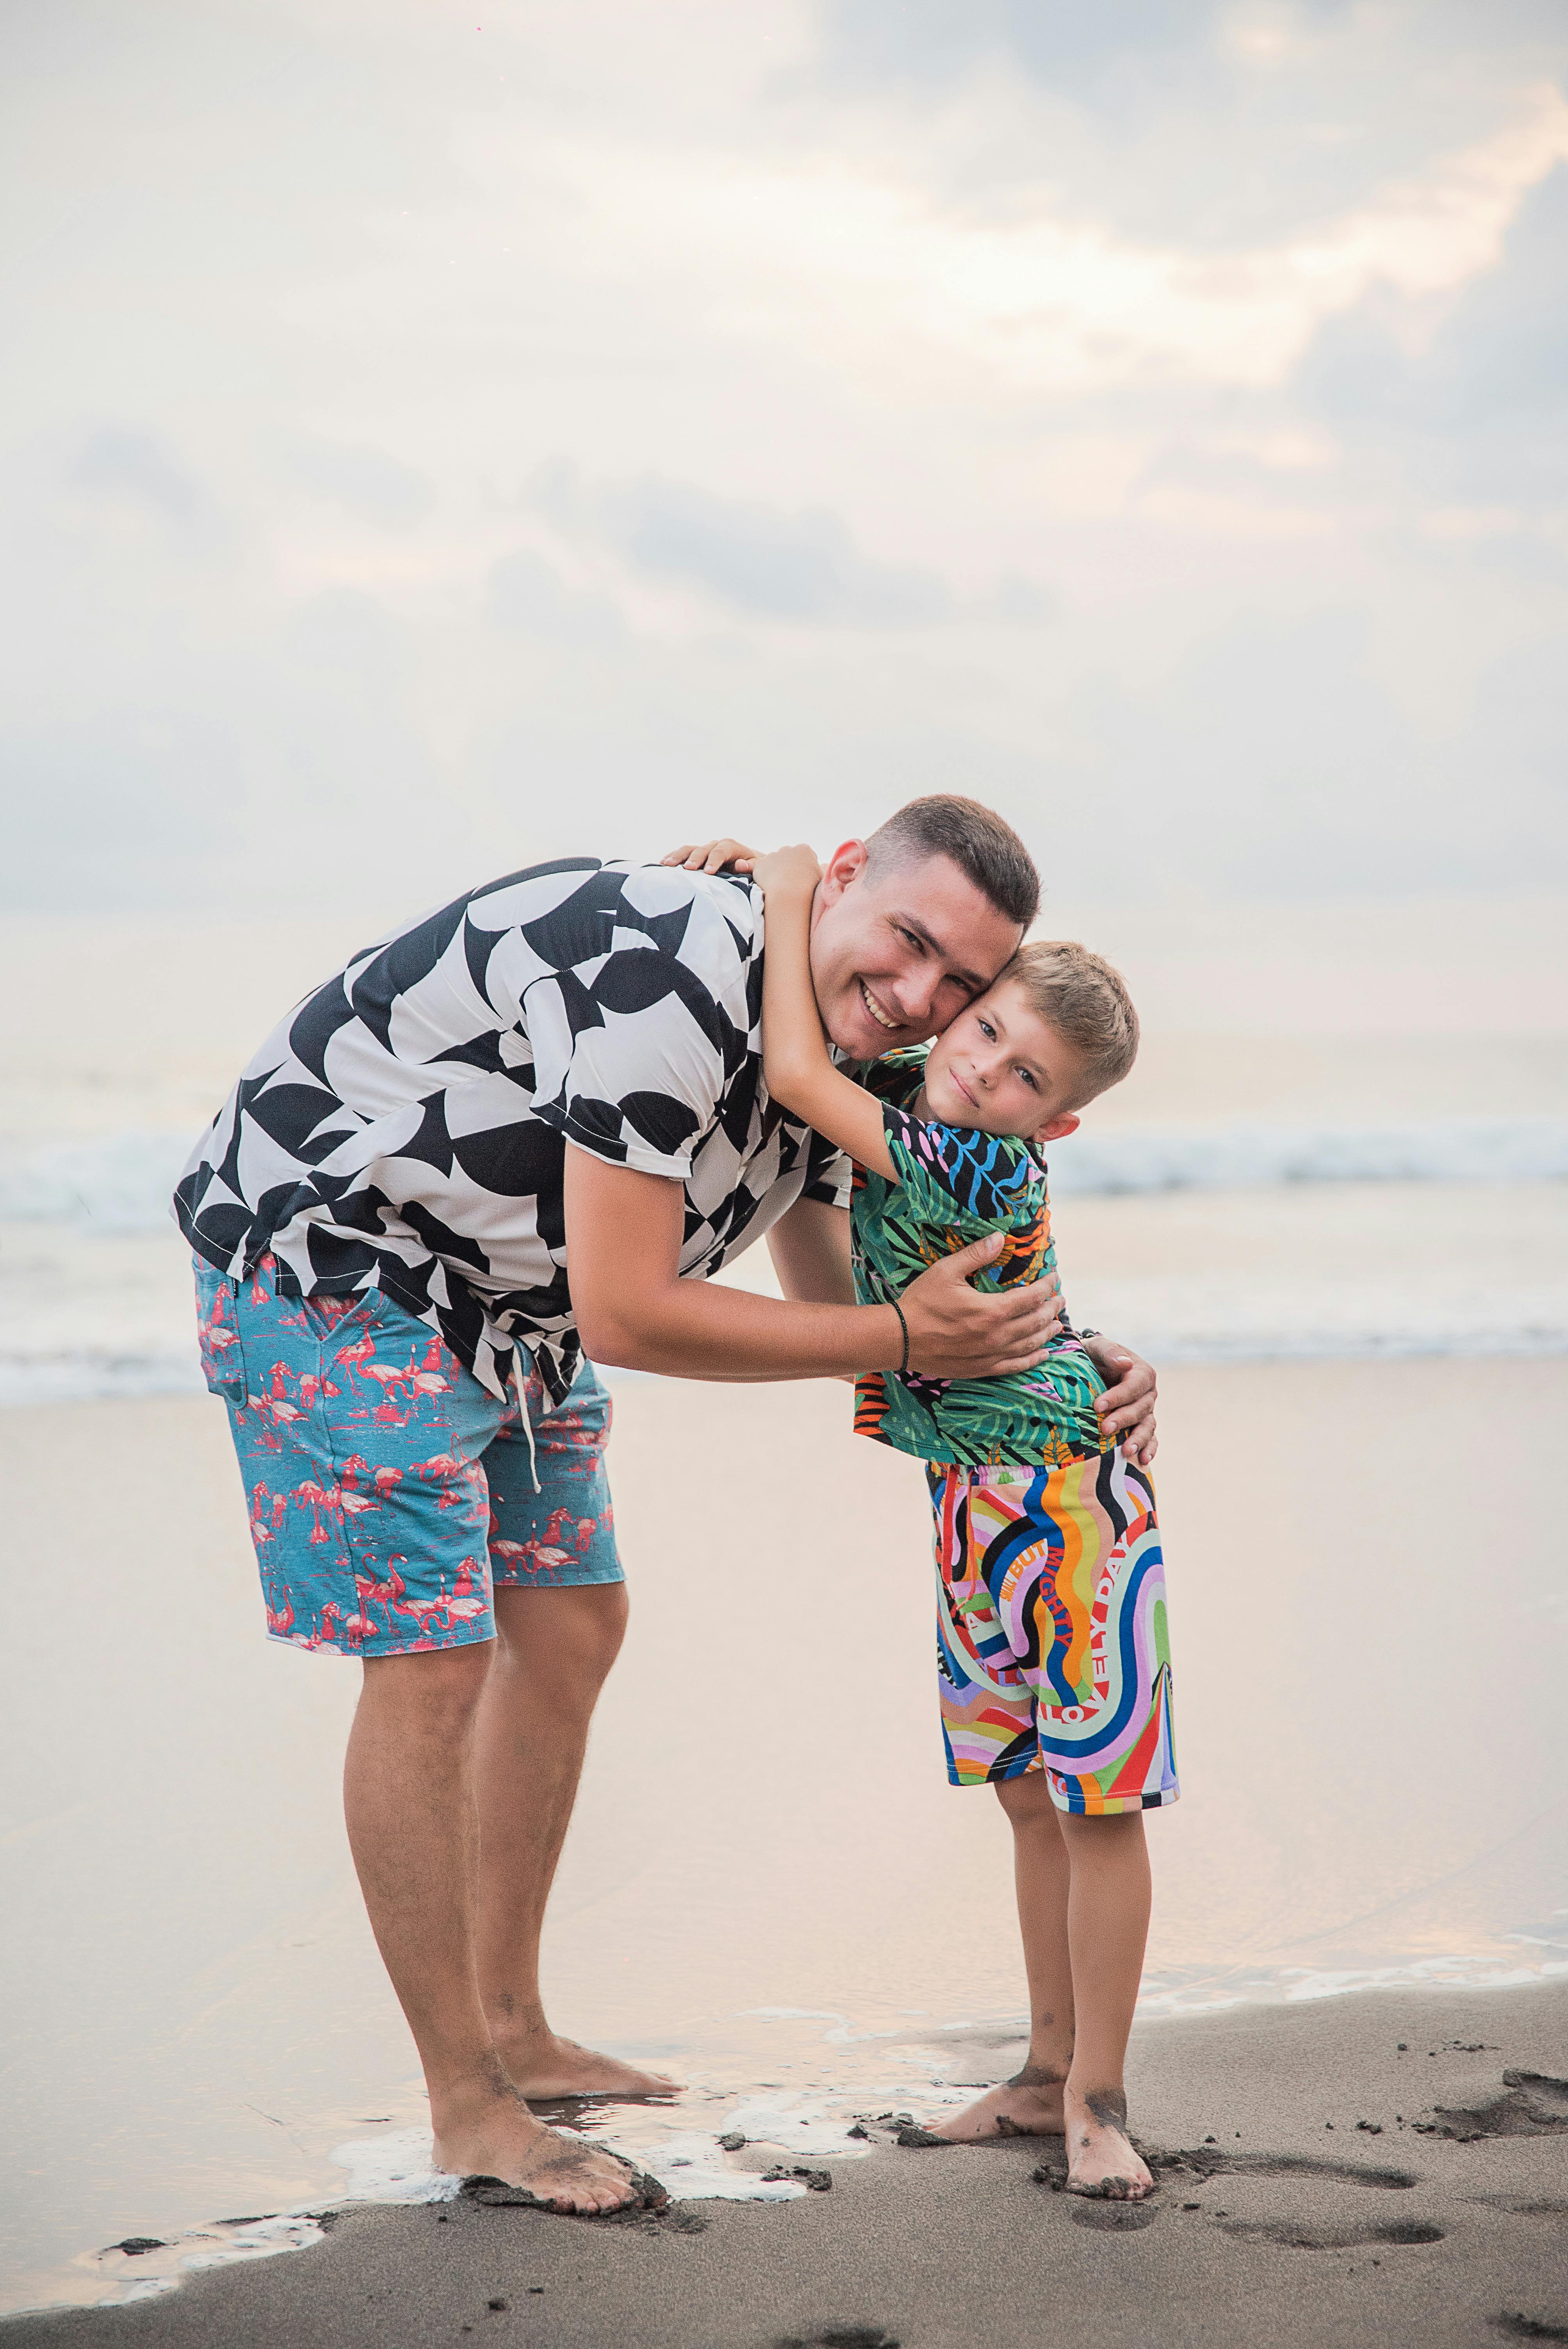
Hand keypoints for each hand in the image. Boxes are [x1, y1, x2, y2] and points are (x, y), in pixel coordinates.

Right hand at [660, 837, 758, 874]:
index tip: (708, 872)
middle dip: (694, 859)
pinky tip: (661, 865)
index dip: (714, 860)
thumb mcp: (757, 867)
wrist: (748, 862)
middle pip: (702, 849)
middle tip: (686, 869)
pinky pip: (682, 854)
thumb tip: (740, 865)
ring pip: (688, 849)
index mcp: (730, 846)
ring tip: (665, 865)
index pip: (721, 851)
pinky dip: (672, 858)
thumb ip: (750, 867)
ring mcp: (703, 849)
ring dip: (677, 856)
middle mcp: (715, 845)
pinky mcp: (695, 855)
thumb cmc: (752, 867)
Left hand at [752, 843, 822, 897]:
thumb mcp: (822, 877)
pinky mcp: (760, 863)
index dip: (804, 869)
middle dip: (788, 867)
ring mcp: (773, 855)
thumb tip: (824, 865)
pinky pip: (762, 869)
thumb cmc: (809, 889)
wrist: (788, 895)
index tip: (803, 879)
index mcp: (805, 850)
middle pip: (788, 857)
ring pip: (774, 863)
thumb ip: (822, 869)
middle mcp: (788, 849)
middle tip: (790, 884)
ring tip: (779, 887)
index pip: (804, 856)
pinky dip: (764, 876)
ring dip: (776, 871)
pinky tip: (769, 887)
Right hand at [898, 1237, 1065, 1378]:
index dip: (1047, 1286)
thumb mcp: (945, 1270)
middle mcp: (997, 1336)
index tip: (1053, 1277)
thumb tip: (999, 1238)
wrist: (898, 1339)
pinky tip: (1043, 1354)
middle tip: (1059, 1298)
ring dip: (1047, 1333)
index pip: (1032, 1297)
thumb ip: (975, 1254)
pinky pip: (1016, 1366)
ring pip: (1031, 1345)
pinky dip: (1033, 1359)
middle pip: (1036, 1321)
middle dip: (1051, 1308)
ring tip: (1057, 1323)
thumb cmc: (921, 1303)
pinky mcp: (982, 1369)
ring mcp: (991, 1355)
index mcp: (992, 1310)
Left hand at [1084, 1337, 1157, 1465]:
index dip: (1118, 1397)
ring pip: (1147, 1426)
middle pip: (1141, 1408)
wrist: (1090, 1368)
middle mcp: (1148, 1393)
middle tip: (1104, 1429)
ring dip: (1138, 1439)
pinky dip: (1149, 1449)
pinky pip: (1150, 1439)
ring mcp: (1146, 1411)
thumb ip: (1110, 1352)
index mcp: (1141, 1372)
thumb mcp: (1097, 1347)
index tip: (1098, 1406)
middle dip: (1123, 1420)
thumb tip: (1125, 1363)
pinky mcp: (1141, 1425)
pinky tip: (1142, 1461)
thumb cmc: (1093, 1356)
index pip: (1134, 1386)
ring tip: (1126, 1452)